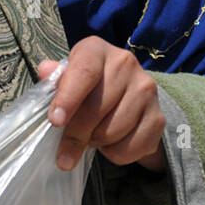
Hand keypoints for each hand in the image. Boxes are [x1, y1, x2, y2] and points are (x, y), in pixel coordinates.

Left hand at [40, 36, 166, 172]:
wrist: (123, 94)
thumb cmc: (83, 85)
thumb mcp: (65, 78)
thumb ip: (54, 79)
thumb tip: (46, 70)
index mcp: (96, 50)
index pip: (84, 72)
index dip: (68, 98)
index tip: (55, 122)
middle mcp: (125, 64)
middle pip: (96, 108)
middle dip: (75, 136)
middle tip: (63, 153)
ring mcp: (146, 89)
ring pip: (113, 131)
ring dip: (95, 143)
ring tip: (89, 137)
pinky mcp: (159, 116)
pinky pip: (132, 147)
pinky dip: (114, 154)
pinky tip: (108, 143)